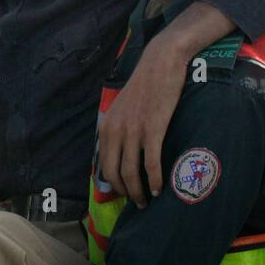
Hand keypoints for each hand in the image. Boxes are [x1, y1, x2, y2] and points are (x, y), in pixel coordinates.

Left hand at [97, 32, 187, 207]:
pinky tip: (159, 188)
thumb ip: (120, 129)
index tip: (124, 193)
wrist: (161, 62)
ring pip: (131, 172)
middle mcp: (116, 131)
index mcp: (107, 127)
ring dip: (139, 191)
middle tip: (136, 202)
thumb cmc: (146, 85)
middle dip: (125, 192)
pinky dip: (154, 180)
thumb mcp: (123, 108)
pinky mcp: (153, 129)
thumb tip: (122, 153)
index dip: (113, 184)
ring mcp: (133, 131)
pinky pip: (151, 163)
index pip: (103, 165)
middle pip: (114, 173)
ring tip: (146, 201)